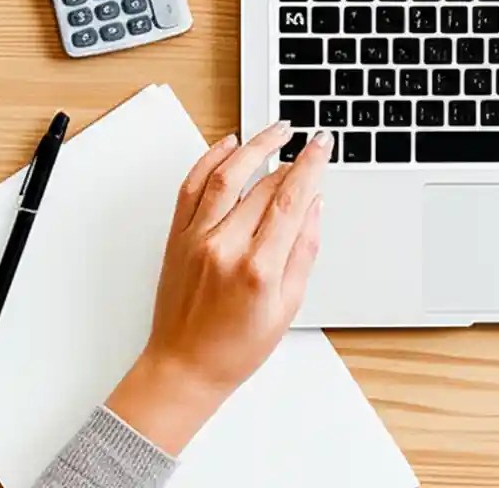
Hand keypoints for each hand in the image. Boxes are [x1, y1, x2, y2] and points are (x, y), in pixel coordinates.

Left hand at [106, 123, 332, 454]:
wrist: (184, 367)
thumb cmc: (236, 347)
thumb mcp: (288, 306)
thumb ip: (304, 250)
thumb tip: (314, 206)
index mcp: (259, 268)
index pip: (291, 199)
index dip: (310, 165)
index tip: (322, 144)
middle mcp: (225, 247)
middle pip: (263, 186)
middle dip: (289, 158)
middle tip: (305, 142)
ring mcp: (196, 239)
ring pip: (226, 175)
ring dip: (252, 146)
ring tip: (273, 130)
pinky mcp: (176, 237)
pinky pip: (191, 186)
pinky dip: (209, 159)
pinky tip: (228, 144)